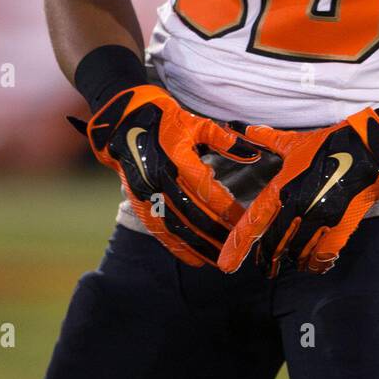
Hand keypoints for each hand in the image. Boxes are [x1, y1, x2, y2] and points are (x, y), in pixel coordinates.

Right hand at [75, 84, 274, 267]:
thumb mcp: (197, 123)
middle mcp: (161, 178)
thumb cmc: (166, 119)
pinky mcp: (138, 202)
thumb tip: (254, 154)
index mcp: (177, 158)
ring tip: (220, 259)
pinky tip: (193, 259)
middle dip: (216, 232)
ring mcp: (147, 193)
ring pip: (176, 227)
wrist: (123, 122)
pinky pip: (159, 230)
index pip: (206, 190)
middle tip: (237, 247)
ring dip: (198, 246)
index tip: (245, 220)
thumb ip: (225, 140)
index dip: (226, 208)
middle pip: (192, 213)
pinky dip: (176, 247)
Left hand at [217, 109, 378, 276]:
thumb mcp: (296, 142)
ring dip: (292, 260)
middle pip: (275, 244)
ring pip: (297, 253)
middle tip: (266, 268)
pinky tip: (313, 264)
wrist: (368, 151)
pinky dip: (316, 264)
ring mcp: (319, 221)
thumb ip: (270, 140)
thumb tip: (249, 130)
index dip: (238, 246)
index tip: (226, 266)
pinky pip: (323, 257)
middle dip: (268, 259)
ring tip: (291, 262)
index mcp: (283, 188)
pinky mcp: (340, 228)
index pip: (254, 223)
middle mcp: (297, 208)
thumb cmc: (330, 144)